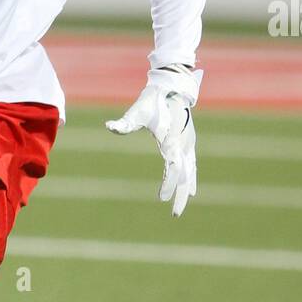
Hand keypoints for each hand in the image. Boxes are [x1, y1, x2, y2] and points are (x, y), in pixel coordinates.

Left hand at [106, 76, 197, 216]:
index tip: (163, 199)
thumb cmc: (152, 100)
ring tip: (179, 209)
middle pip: (184, 175)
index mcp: (172, 140)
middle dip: (179, 195)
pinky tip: (191, 192)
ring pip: (190, 173)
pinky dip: (192, 179)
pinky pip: (192, 165)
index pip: (173, 167)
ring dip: (185, 191)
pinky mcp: (189, 143)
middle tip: (174, 214)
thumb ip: (124, 122)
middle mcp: (183, 144)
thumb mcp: (137, 110)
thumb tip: (108, 126)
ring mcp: (188, 144)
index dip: (169, 184)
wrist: (172, 88)